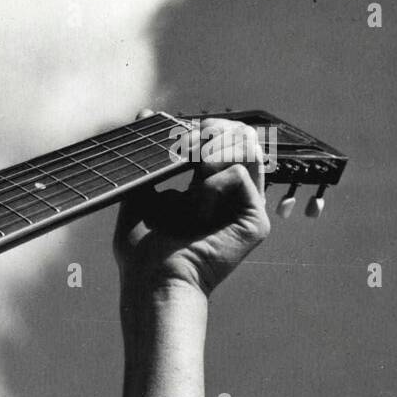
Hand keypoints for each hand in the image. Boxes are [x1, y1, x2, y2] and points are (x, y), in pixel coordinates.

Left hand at [114, 113, 270, 298]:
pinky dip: (212, 181)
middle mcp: (230, 198)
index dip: (204, 128)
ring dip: (214, 147)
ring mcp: (245, 209)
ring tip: (191, 162)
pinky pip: (240, 175)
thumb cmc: (142, 249)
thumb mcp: (141, 195)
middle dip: (213, 129)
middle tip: (189, 136)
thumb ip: (147, 158)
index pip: (219, 144)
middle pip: (240, 141)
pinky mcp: (255, 222)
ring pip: (246, 151)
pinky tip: (196, 202)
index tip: (179, 126)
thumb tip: (146, 116)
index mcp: (206, 191)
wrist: (152, 281)